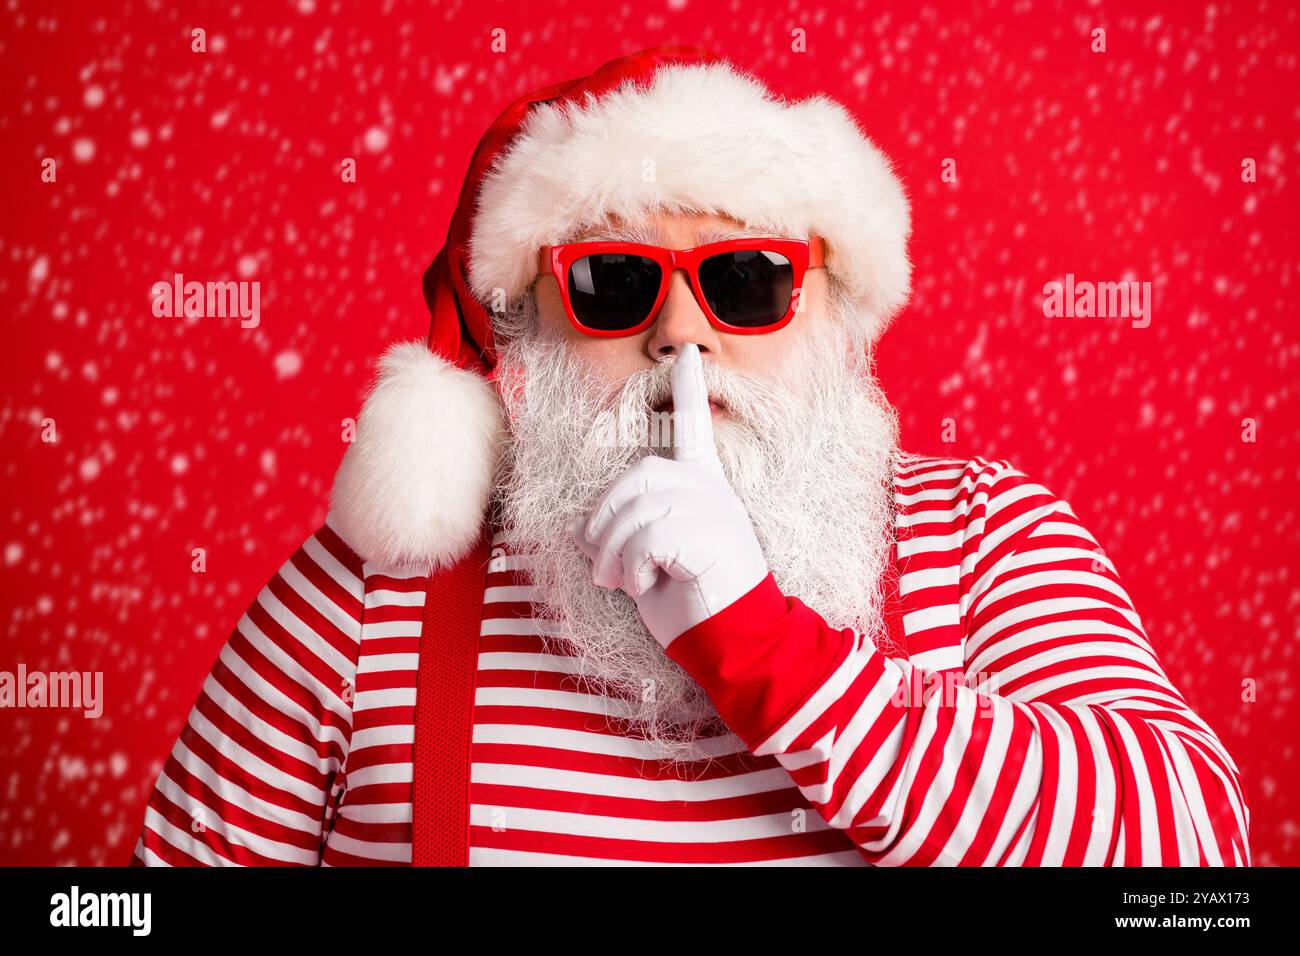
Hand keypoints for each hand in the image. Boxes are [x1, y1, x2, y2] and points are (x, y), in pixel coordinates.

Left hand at [572, 344, 769, 647]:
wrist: (735, 640)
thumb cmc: (694, 604)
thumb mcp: (650, 563)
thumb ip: (625, 535)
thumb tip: (582, 529)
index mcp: (703, 488)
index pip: (696, 428)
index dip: (690, 389)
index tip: (687, 352)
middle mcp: (711, 491)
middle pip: (639, 474)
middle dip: (606, 518)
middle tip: (601, 564)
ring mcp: (713, 511)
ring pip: (637, 510)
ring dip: (614, 554)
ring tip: (621, 583)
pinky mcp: (710, 536)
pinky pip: (646, 538)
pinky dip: (632, 569)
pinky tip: (645, 587)